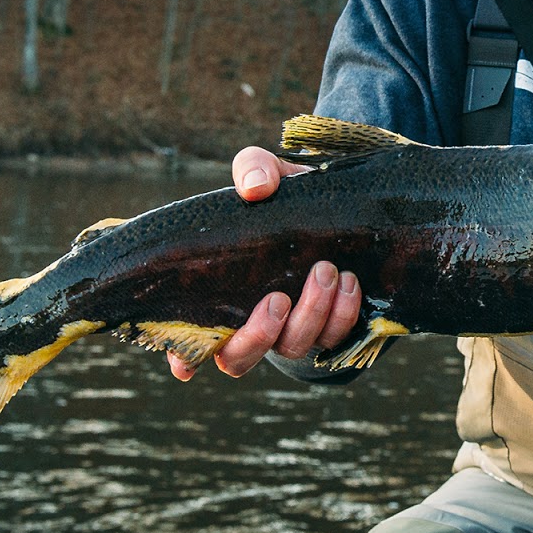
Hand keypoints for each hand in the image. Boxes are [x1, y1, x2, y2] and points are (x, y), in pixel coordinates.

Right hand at [168, 146, 363, 380]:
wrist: (347, 208)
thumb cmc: (289, 198)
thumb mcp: (270, 176)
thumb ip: (254, 168)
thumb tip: (255, 188)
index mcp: (222, 292)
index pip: (191, 337)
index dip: (182, 357)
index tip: (185, 364)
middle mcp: (254, 321)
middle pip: (239, 358)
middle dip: (257, 335)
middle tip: (277, 298)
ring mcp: (293, 329)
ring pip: (292, 347)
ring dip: (309, 315)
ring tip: (326, 271)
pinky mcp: (333, 327)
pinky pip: (335, 338)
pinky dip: (343, 314)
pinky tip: (350, 282)